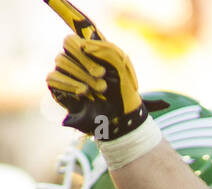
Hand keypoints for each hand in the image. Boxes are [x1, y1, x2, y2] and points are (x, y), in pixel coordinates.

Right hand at [44, 0, 149, 139]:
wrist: (121, 120)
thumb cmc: (124, 92)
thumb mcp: (122, 65)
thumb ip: (106, 48)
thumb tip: (84, 45)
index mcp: (91, 47)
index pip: (74, 24)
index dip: (60, 7)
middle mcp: (76, 56)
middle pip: (68, 43)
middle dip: (85, 59)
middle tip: (102, 76)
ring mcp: (66, 71)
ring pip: (61, 61)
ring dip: (82, 75)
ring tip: (99, 89)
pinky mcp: (58, 88)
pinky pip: (53, 77)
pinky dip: (69, 84)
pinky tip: (83, 93)